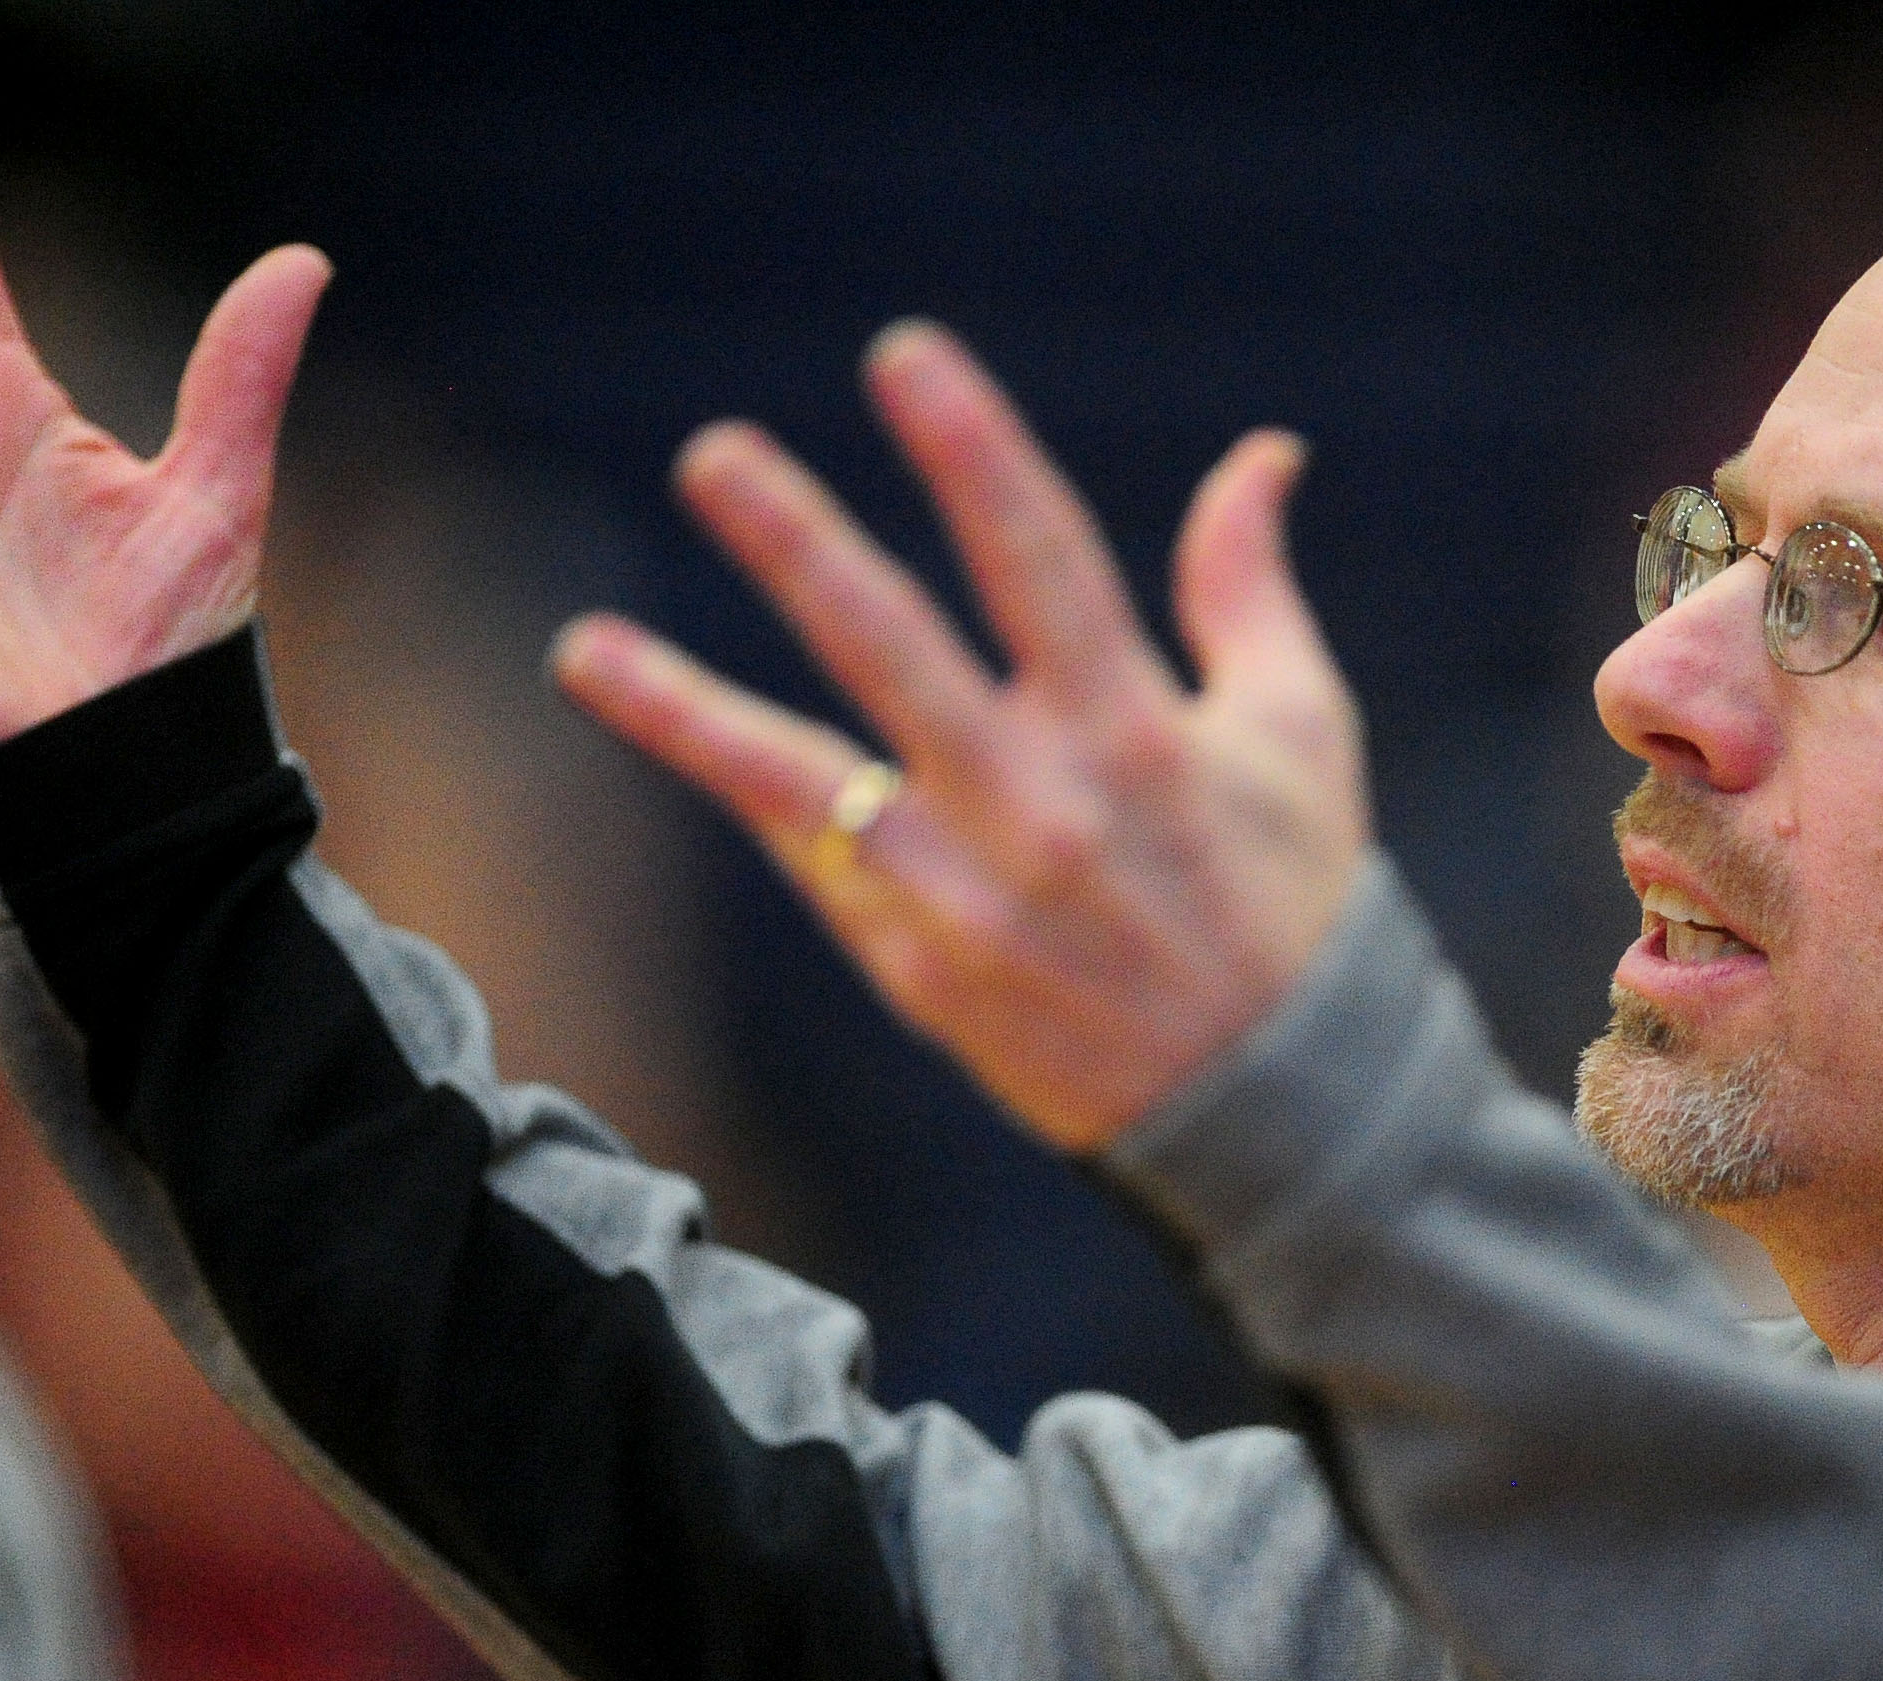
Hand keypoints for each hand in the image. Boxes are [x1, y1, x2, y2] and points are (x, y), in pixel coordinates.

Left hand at [554, 324, 1368, 1151]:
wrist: (1274, 1120)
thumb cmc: (1293, 904)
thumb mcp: (1298, 739)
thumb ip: (1249, 590)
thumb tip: (1262, 453)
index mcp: (1140, 737)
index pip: (1042, 562)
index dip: (972, 452)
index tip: (905, 358)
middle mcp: (1043, 813)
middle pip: (898, 654)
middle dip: (801, 548)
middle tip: (715, 459)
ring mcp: (969, 901)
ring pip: (806, 785)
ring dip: (689, 710)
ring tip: (584, 649)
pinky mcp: (920, 974)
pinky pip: (813, 864)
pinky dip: (738, 787)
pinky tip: (647, 707)